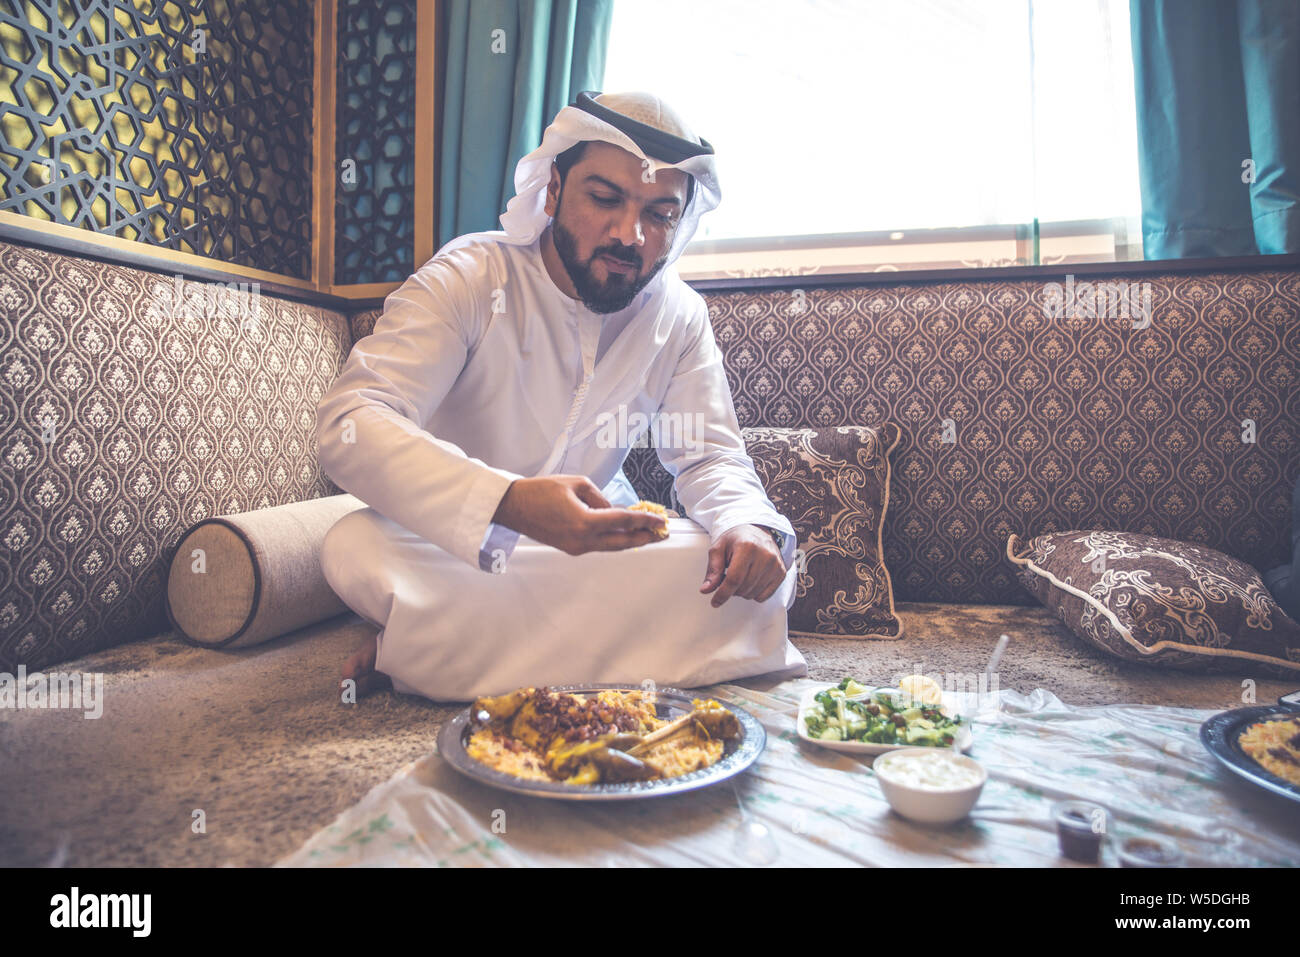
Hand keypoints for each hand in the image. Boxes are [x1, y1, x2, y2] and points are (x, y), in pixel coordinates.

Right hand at [491, 475, 667, 554]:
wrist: (514, 507)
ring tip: (649, 535)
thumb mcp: (576, 484)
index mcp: (585, 522)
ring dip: (631, 540)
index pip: (623, 522)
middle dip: (645, 537)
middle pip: (622, 541)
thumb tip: (614, 511)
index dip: (646, 521)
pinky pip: (599, 545)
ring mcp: (576, 547)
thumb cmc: (541, 491)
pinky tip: (624, 534)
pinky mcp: (571, 548)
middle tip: (662, 533)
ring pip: (612, 546)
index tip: (661, 520)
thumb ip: (600, 498)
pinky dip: (614, 540)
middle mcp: (582, 540)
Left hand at [700, 524, 786, 606]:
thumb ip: (713, 569)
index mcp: (747, 547)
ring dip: (742, 591)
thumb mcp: (719, 548)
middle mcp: (764, 555)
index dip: (723, 593)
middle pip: (743, 588)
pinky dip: (754, 593)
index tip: (715, 602)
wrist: (757, 530)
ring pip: (752, 593)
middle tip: (728, 577)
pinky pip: (764, 596)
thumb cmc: (737, 539)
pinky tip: (750, 580)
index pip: (734, 578)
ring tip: (740, 576)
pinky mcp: (781, 572)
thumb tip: (706, 589)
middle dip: (731, 589)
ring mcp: (775, 565)